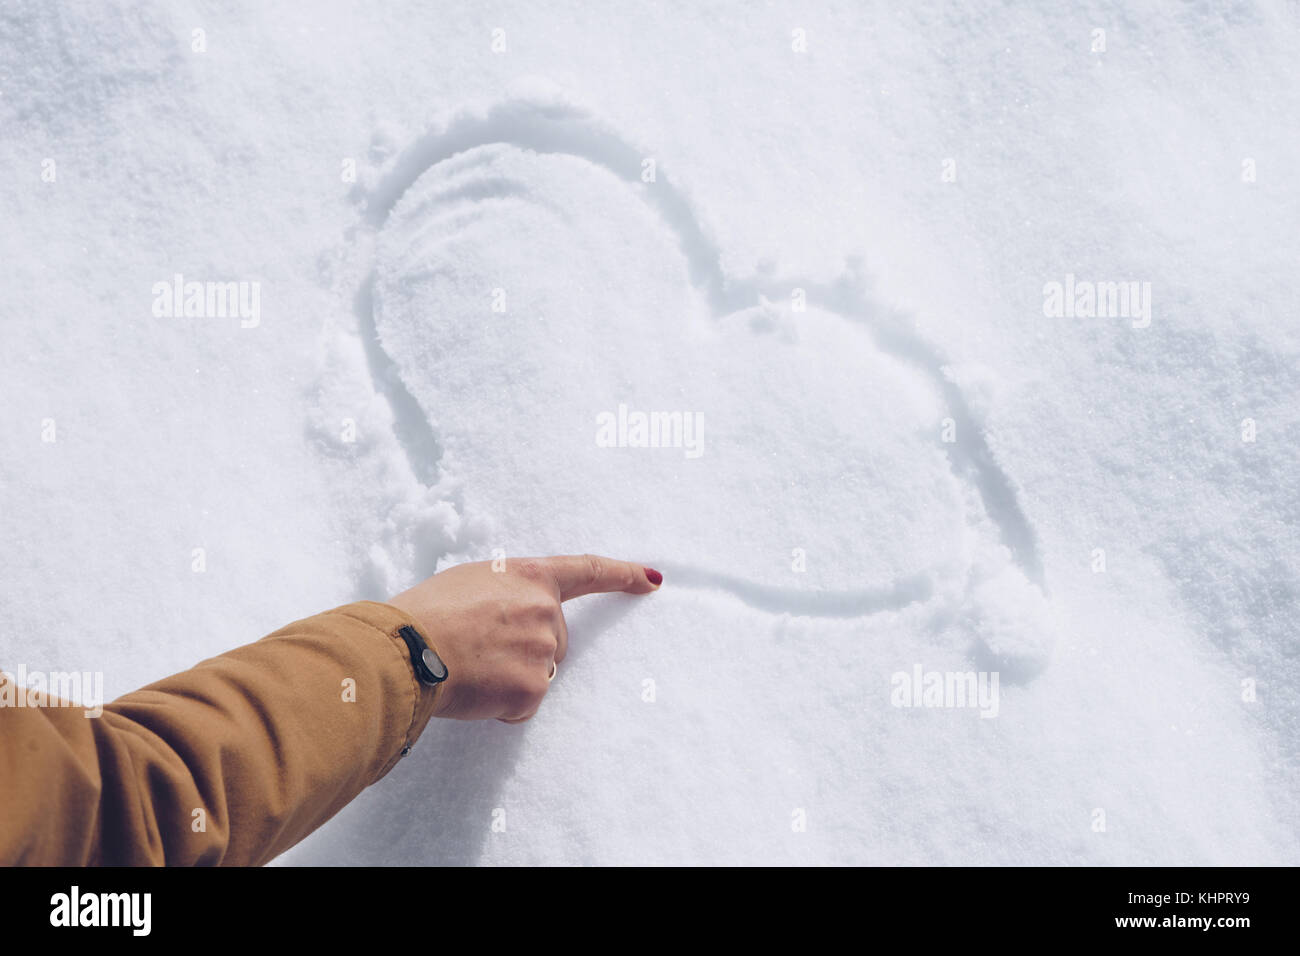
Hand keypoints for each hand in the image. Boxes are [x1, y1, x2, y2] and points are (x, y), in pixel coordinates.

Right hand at [386, 554, 661, 722]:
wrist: (405, 649)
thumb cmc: (422, 614)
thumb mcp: (468, 584)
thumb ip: (504, 595)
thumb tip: (509, 622)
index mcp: (529, 576)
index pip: (588, 571)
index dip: (623, 575)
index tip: (652, 579)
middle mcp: (546, 610)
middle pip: (554, 641)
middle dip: (523, 650)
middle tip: (476, 649)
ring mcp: (544, 650)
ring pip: (538, 674)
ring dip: (509, 677)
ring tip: (467, 666)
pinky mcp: (534, 688)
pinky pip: (523, 705)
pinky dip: (500, 705)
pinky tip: (473, 689)